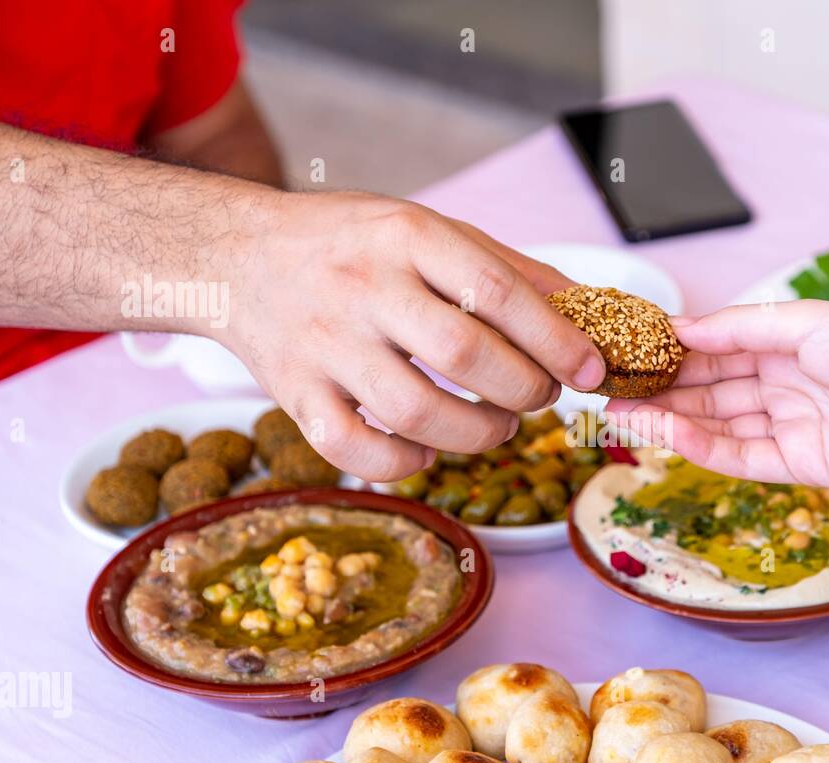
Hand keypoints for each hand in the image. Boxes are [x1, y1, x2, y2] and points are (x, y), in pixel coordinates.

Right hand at [215, 191, 604, 480]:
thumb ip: (509, 272)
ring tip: (496, 426)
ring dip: (477, 434)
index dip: (555, 339)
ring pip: (415, 413)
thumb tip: (591, 315)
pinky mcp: (293, 394)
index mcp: (407, 236)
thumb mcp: (429, 232)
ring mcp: (323, 344)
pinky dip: (404, 463)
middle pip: (465, 356)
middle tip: (538, 397)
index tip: (590, 370)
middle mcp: (362, 286)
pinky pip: (355, 450)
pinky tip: (426, 450)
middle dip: (523, 390)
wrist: (237, 257)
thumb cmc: (352, 246)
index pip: (498, 292)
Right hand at [606, 301, 828, 490]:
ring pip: (717, 424)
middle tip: (609, 390)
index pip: (717, 347)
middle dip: (661, 389)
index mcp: (788, 342)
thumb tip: (681, 328)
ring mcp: (790, 425)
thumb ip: (741, 329)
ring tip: (622, 414)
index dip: (673, 351)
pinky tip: (668, 434)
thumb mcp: (808, 323)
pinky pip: (740, 456)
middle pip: (710, 389)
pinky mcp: (799, 466)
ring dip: (670, 419)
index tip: (628, 351)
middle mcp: (784, 383)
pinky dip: (702, 447)